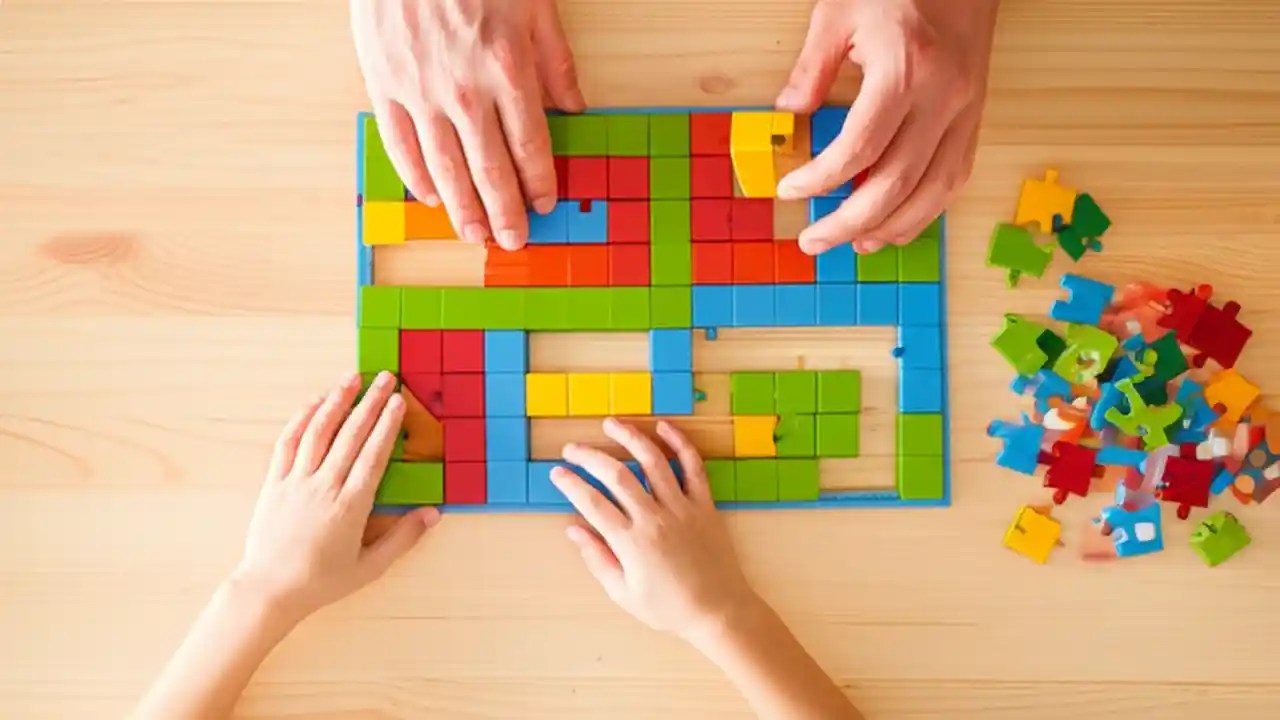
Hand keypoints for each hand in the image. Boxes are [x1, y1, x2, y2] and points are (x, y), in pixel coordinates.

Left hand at [232, 372, 439, 621]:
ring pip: (318, 431)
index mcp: (350, 507)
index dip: (387, 425)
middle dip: (370, 402)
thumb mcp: (370, 567)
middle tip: (385, 378)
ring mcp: (295, 482)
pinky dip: (302, 418)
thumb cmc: (322, 582)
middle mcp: (323, 487)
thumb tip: (434, 514)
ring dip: (336, 401)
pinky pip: (288, 442)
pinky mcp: (274, 483)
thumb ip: (403, 538)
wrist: (269, 590)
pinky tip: (315, 402)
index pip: (373, 455)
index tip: (398, 401)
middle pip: (350, 435)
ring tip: (352, 378)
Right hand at [351, 0, 584, 249]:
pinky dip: (417, 176)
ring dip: (463, 207)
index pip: (529, 144)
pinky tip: (432, 197)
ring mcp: (418, 90)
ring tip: (476, 234)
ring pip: (444, 167)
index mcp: (505, 67)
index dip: (539, 181)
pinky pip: (400, 144)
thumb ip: (555, 59)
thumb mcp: (534, 3)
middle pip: (489, 167)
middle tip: (515, 240)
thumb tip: (574, 107)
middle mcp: (462, 89)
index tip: (546, 203)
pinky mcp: (382, 84)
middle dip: (505, 210)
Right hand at [552, 419, 757, 640]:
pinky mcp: (704, 504)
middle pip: (616, 475)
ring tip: (611, 424)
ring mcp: (681, 508)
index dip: (571, 484)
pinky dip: (679, 443)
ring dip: (630, 437)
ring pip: (652, 461)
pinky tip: (663, 427)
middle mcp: (654, 518)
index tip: (557, 473)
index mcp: (631, 542)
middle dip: (589, 456)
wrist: (718, 610)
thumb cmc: (668, 607)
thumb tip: (573, 530)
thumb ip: (597, 559)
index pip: (592, 503)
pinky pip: (692, 466)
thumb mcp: (623, 593)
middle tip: (572, 449)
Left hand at [776, 0, 998, 254]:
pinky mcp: (975, 118)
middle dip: (849, 222)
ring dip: (891, 228)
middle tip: (812, 241)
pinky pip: (955, 178)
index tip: (790, 190)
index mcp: (905, 70)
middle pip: (896, 183)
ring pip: (933, 192)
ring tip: (853, 243)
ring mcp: (966, 111)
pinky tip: (896, 224)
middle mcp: (942, 98)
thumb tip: (788, 112)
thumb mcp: (839, 11)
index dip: (821, 179)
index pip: (859, 148)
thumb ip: (812, 66)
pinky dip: (925, 211)